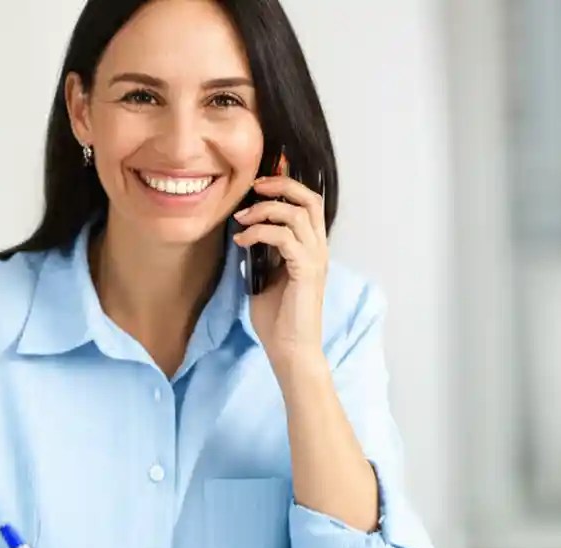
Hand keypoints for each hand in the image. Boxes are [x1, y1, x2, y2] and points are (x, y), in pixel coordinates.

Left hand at [232, 174, 328, 374]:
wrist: (290, 350)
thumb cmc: (278, 320)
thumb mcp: (263, 278)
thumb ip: (259, 255)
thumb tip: (242, 234)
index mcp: (311, 248)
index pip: (307, 204)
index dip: (285, 186)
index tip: (256, 187)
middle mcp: (318, 249)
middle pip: (309, 198)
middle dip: (280, 185)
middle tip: (253, 187)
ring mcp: (315, 259)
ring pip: (296, 213)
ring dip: (264, 210)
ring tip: (241, 219)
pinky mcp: (306, 270)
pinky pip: (285, 237)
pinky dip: (260, 232)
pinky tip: (242, 241)